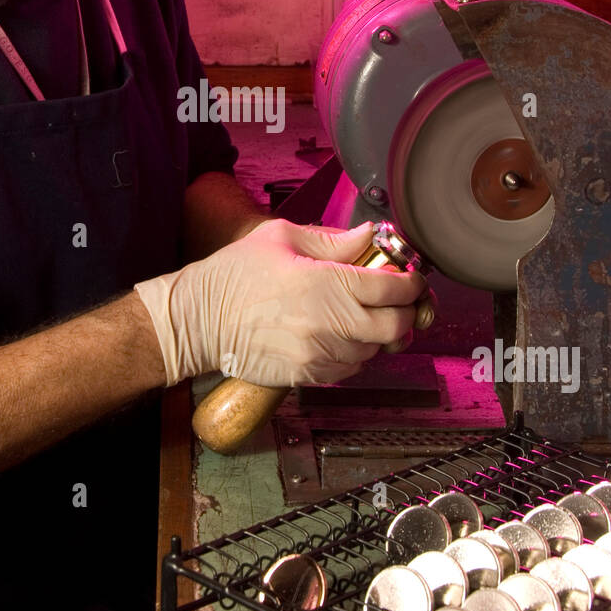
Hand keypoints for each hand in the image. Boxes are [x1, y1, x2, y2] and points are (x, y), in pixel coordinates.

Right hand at [134, 219, 429, 387]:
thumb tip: (368, 236)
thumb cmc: (235, 275)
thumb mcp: (282, 238)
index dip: (411, 282)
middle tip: (394, 299)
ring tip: (360, 315)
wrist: (199, 319)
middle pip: (396, 326)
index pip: (393, 288)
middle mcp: (330, 322)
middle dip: (403, 311)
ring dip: (378, 333)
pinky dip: (356, 353)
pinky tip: (338, 334)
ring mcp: (321, 353)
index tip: (410, 277)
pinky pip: (352, 369)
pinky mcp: (309, 374)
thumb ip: (333, 239)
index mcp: (326, 282)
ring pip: (376, 350)